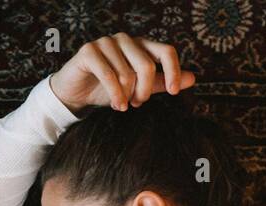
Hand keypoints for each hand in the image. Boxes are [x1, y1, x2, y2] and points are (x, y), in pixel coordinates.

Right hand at [48, 33, 194, 114]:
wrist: (74, 94)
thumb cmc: (106, 90)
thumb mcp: (137, 88)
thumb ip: (162, 83)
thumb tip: (191, 79)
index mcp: (140, 46)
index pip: (166, 51)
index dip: (173, 70)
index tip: (173, 92)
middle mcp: (125, 40)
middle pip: (147, 65)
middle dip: (145, 90)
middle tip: (138, 104)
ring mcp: (106, 43)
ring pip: (127, 72)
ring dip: (126, 95)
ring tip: (122, 106)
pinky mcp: (89, 51)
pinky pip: (108, 74)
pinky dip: (114, 93)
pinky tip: (116, 105)